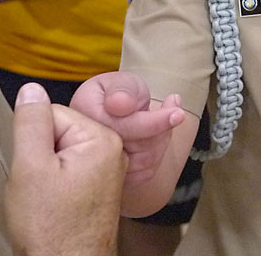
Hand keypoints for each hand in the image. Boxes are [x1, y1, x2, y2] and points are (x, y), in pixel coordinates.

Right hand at [5, 83, 125, 255]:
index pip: (53, 113)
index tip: (34, 170)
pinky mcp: (101, 189)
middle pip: (59, 132)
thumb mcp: (30, 167)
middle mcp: (114, 151)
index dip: (33, 140)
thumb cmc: (50, 226)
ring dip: (46, 172)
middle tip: (40, 189)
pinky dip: (56, 186)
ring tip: (47, 201)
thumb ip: (31, 123)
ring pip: (62, 154)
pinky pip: (71, 172)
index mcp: (103, 138)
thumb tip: (31, 88)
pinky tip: (55, 206)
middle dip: (41, 156)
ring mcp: (109, 172)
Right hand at [69, 73, 186, 194]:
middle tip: (174, 110)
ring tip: (167, 117)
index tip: (178, 113)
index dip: (153, 122)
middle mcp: (86, 148)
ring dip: (162, 140)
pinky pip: (144, 173)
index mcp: (83, 120)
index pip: (123, 128)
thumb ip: (120, 90)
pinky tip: (159, 135)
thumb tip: (119, 104)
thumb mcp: (118, 82)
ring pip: (144, 163)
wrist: (113, 111)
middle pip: (135, 149)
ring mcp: (99, 168)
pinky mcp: (115, 179)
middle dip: (160, 130)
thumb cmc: (116, 93)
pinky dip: (158, 153)